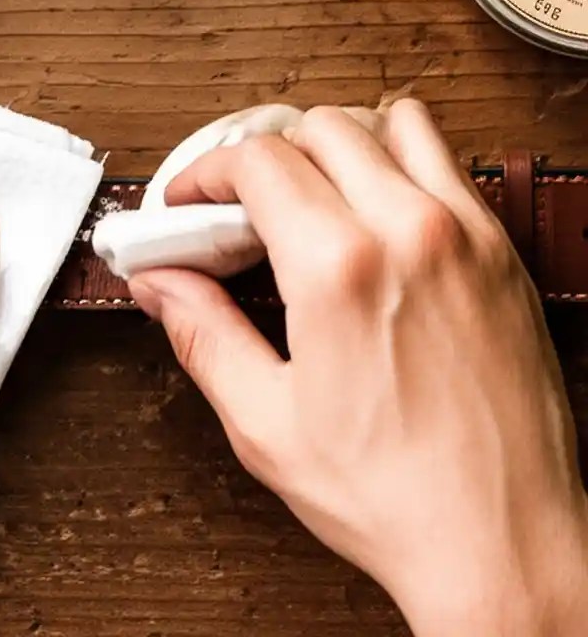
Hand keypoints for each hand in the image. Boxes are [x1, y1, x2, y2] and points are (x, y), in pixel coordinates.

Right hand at [129, 101, 587, 635]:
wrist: (502, 539)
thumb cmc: (394, 496)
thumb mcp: (264, 422)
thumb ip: (204, 334)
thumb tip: (161, 285)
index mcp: (340, 268)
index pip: (258, 161)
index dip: (204, 172)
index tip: (188, 203)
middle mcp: (410, 231)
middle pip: (319, 127)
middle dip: (262, 155)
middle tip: (236, 208)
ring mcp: (468, 235)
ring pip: (390, 125)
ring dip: (334, 144)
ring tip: (307, 197)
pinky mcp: (504, 255)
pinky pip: (449, 163)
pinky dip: (400, 163)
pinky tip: (374, 218)